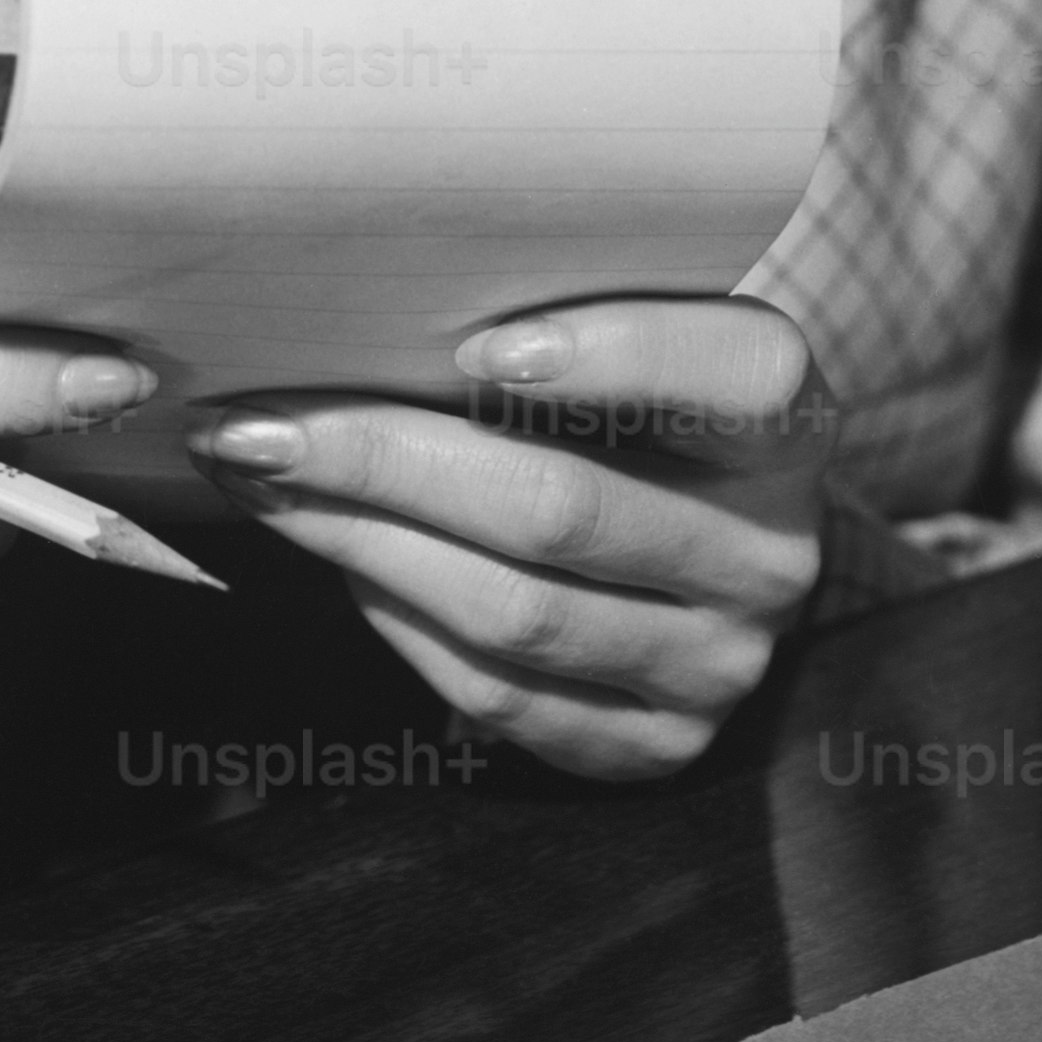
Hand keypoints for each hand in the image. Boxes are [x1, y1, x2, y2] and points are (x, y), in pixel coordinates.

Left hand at [182, 298, 829, 782]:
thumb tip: (355, 294)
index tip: (474, 344)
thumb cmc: (627, 399)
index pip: (738, 379)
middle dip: (384, 458)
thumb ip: (551, 310)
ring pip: (513, 614)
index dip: (614, 355)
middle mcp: (770, 555)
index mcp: (788, 426)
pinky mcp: (655, 747)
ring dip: (357, 541)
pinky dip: (395, 619)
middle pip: (562, 509)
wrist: (701, 537)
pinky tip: (332, 553)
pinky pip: (499, 696)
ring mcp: (719, 667)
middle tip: (256, 420)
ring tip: (253, 479)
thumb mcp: (632, 333)